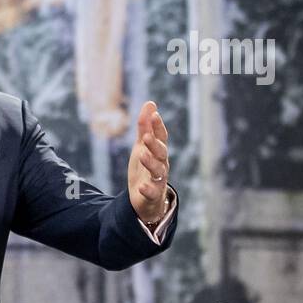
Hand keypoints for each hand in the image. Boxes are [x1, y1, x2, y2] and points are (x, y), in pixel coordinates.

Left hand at [127, 101, 170, 225]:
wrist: (144, 198)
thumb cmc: (145, 168)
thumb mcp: (141, 146)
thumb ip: (145, 127)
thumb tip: (150, 103)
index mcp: (158, 152)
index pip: (161, 137)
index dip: (158, 126)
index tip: (154, 114)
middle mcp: (161, 164)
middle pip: (161, 153)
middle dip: (154, 144)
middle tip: (145, 136)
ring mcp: (158, 180)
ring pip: (158, 170)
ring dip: (151, 162)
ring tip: (142, 155)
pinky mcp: (152, 195)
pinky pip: (152, 192)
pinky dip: (147, 189)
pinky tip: (141, 187)